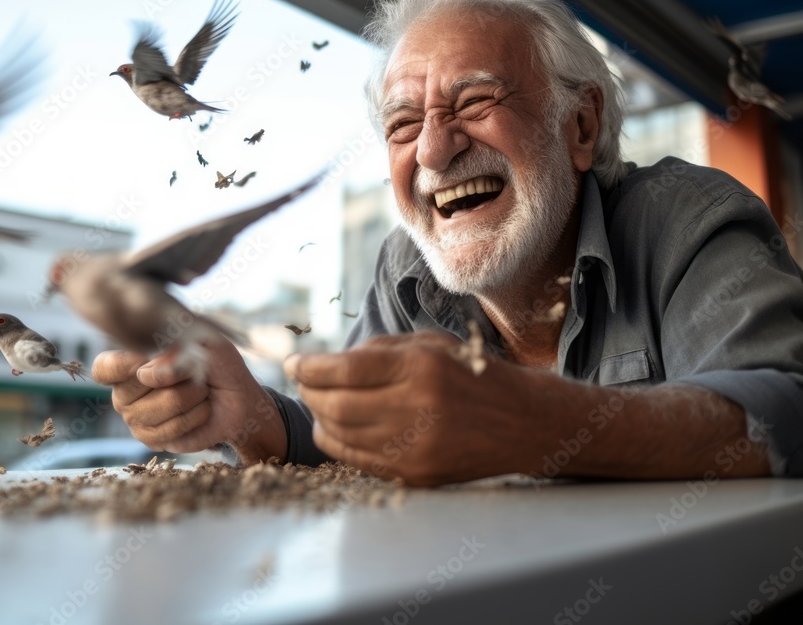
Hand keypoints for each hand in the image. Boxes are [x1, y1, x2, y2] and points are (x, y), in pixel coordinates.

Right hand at [92, 338, 286, 463]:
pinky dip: (198, 415)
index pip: (104, 368)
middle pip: (144, 382)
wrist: (237, 398)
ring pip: (166, 404)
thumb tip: (146, 375)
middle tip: (195, 372)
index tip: (148, 360)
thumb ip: (175, 348)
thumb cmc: (215, 363)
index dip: (125, 364)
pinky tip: (202, 410)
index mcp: (127, 364)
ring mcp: (135, 419)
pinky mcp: (152, 440)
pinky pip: (174, 428)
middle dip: (182, 373)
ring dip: (196, 395)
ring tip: (201, 391)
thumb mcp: (204, 341)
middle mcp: (124, 393)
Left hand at [284, 332, 549, 485]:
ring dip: (319, 417)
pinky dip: (335, 443)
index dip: (309, 367)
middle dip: (309, 392)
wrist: (523, 423)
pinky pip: (358, 460)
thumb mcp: (431, 344)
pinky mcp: (416, 473)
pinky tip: (331, 429)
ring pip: (341, 434)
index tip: (293, 363)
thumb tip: (326, 363)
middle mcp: (416, 407)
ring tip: (318, 404)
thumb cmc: (472, 375)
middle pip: (335, 404)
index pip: (344, 369)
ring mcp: (416, 446)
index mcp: (420, 367)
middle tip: (303, 383)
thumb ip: (378, 349)